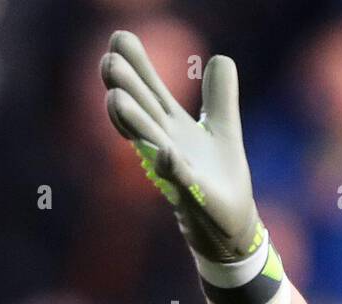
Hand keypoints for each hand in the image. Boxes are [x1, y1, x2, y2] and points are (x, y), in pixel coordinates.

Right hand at [101, 30, 262, 262]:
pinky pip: (178, 180)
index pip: (148, 90)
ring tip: (116, 100)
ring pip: (149, 143)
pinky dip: (171, 167)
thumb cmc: (220, 178)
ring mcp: (177, 171)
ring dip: (133, 123)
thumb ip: (220, 96)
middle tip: (108, 62)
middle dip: (123, 88)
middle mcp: (166, 144)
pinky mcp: (195, 197)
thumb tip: (221, 58)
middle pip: (140, 111)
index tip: (120, 38)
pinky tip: (167, 153)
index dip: (136, 66)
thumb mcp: (224, 130)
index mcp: (171, 126)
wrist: (232, 226)